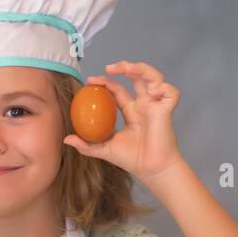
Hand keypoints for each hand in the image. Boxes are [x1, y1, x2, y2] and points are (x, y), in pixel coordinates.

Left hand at [63, 60, 183, 182]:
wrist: (150, 169)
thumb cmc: (131, 160)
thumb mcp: (104, 150)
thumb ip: (86, 145)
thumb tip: (66, 139)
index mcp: (131, 111)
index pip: (118, 90)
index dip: (106, 82)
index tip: (90, 81)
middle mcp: (144, 105)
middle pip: (138, 77)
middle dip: (125, 66)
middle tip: (110, 68)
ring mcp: (156, 106)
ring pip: (154, 77)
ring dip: (142, 69)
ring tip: (129, 69)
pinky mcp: (167, 110)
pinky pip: (171, 93)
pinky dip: (164, 88)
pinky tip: (153, 93)